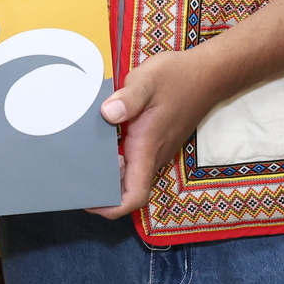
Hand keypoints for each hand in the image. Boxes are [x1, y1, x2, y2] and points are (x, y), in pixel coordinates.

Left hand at [88, 48, 228, 218]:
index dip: (111, 208)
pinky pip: (135, 159)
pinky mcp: (156, 140)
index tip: (90, 201)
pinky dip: (116, 157)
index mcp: (147, 149)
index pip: (134, 197)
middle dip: (102, 190)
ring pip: (131, 174)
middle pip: (127, 189)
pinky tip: (101, 139)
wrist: (208, 75)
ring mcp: (156, 149)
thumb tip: (107, 113)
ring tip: (82, 157)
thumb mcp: (148, 81)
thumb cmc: (178, 78)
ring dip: (108, 173)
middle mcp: (152, 156)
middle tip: (75, 176)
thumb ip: (128, 98)